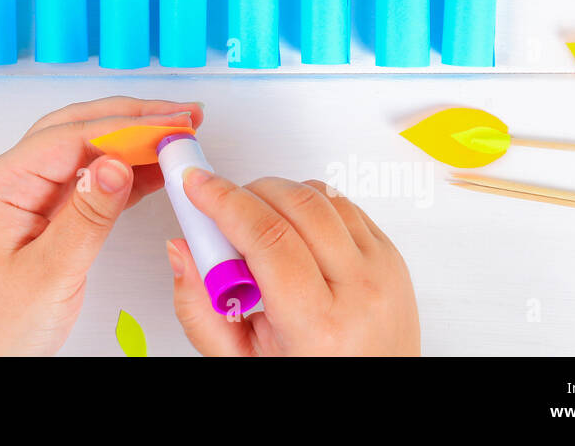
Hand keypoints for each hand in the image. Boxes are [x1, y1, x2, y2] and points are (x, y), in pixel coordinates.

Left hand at [0, 96, 202, 355]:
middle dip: (133, 119)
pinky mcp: (46, 214)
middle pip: (79, 129)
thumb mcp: (47, 276)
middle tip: (183, 117)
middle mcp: (14, 180)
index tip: (170, 125)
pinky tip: (155, 170)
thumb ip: (86, 219)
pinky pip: (89, 181)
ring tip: (178, 136)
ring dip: (132, 141)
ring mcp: (30, 195)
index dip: (126, 126)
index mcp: (2, 184)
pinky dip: (125, 173)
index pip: (71, 137)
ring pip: (86, 151)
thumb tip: (118, 165)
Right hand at [167, 172, 418, 355]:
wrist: (370, 390)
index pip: (267, 237)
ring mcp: (382, 270)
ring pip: (319, 196)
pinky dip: (309, 205)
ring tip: (258, 229)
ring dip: (277, 196)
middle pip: (294, 205)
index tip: (196, 185)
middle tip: (219, 212)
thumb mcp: (242, 360)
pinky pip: (343, 204)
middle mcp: (359, 292)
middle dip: (246, 193)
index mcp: (319, 326)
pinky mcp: (391, 255)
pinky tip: (293, 231)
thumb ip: (200, 310)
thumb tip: (183, 251)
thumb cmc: (312, 377)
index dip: (224, 200)